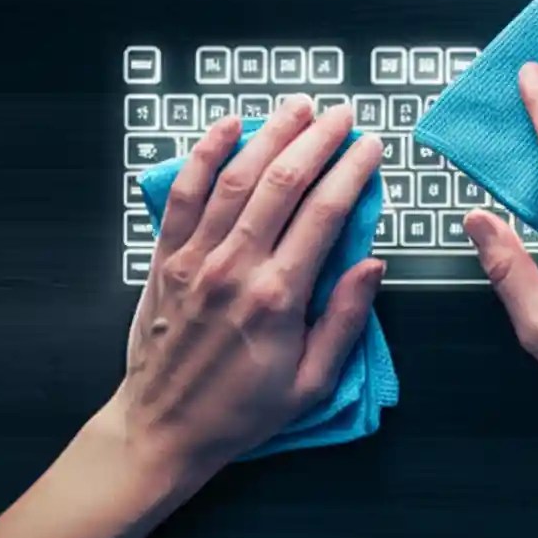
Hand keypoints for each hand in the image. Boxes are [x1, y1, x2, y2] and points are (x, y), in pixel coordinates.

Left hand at [101, 96, 385, 486]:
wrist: (164, 430)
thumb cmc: (242, 412)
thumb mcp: (313, 382)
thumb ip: (344, 319)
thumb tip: (373, 265)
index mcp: (278, 298)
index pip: (324, 214)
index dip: (352, 172)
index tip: (370, 146)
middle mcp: (236, 268)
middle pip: (282, 183)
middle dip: (317, 139)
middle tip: (342, 115)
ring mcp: (196, 258)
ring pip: (236, 178)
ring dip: (270, 134)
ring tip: (299, 107)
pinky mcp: (166, 258)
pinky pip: (184, 194)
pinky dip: (204, 154)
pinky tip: (227, 125)